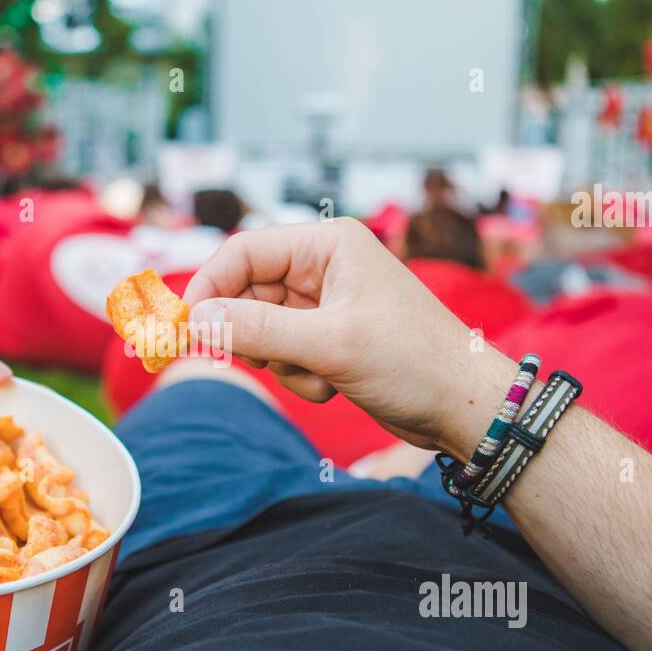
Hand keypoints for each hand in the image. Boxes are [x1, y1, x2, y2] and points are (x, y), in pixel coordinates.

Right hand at [183, 219, 516, 457]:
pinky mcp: (330, 339)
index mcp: (329, 244)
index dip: (209, 287)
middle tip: (262, 363)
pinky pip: (285, 353)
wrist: (466, 406)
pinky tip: (334, 385)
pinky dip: (299, 375)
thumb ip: (257, 330)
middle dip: (252, 335)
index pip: (243, 251)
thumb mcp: (329, 344)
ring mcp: (327, 304)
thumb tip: (194, 319)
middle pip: (247, 291)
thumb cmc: (414, 362)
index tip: (185, 327)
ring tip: (320, 375)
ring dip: (280, 362)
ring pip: (262, 329)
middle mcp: (325, 266)